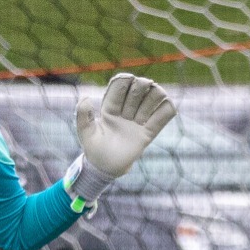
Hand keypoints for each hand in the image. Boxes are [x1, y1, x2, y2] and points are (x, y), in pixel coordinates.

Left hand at [69, 74, 174, 204]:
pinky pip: (166, 113)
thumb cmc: (94, 149)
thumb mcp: (84, 133)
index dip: (123, 82)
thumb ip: (82, 116)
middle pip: (140, 86)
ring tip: (140, 119)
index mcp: (110, 106)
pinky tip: (157, 116)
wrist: (106, 168)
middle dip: (137, 93)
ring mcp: (139, 119)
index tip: (125, 85)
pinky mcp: (149, 132)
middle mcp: (126, 109)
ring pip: (156, 94)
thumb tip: (86, 98)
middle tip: (128, 113)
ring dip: (151, 101)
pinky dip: (167, 109)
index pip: (119, 85)